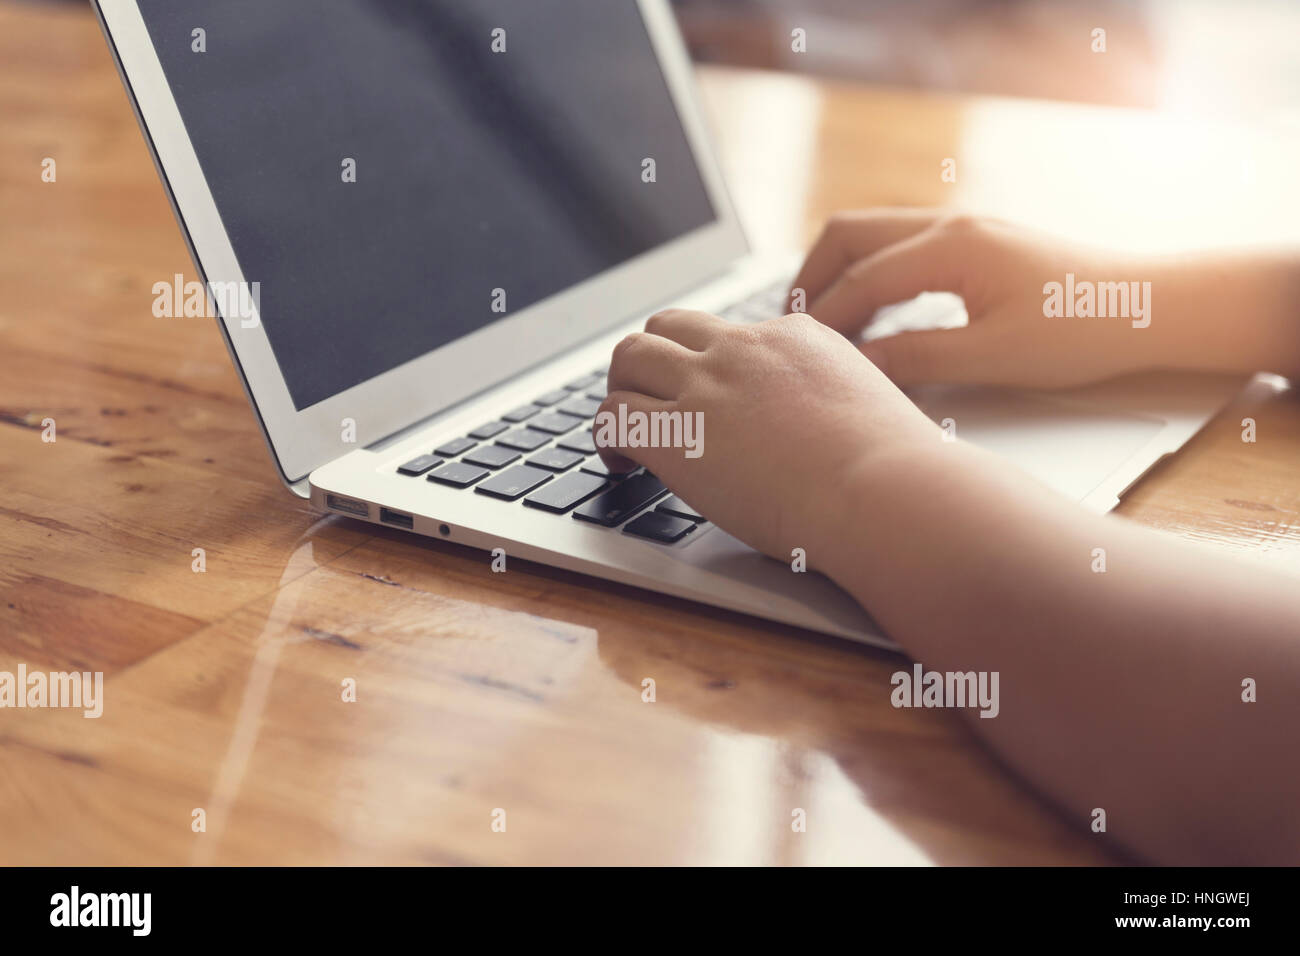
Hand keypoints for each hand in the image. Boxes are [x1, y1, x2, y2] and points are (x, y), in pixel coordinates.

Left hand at [597, 310, 938, 565]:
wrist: (884, 492)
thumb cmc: (895, 472)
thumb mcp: (873, 407)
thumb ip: (838, 403)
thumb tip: (831, 430)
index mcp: (795, 337)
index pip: (732, 335)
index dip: (712, 368)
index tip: (713, 402)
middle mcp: (744, 350)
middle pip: (668, 327)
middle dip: (651, 360)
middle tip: (651, 400)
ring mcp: (707, 387)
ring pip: (629, 357)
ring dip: (620, 390)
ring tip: (624, 429)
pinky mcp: (677, 434)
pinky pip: (613, 416)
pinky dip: (606, 437)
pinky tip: (620, 463)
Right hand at [789, 209, 1298, 386]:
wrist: (1149, 307)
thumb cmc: (1083, 329)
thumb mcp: (992, 356)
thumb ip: (916, 357)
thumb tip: (857, 368)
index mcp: (953, 246)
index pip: (862, 279)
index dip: (824, 319)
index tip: (798, 353)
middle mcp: (952, 224)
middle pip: (850, 233)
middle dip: (812, 277)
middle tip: (790, 326)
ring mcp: (963, 227)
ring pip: (872, 233)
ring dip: (839, 272)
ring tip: (820, 324)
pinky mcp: (974, 243)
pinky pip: (900, 247)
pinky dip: (870, 275)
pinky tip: (870, 317)